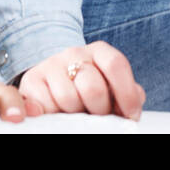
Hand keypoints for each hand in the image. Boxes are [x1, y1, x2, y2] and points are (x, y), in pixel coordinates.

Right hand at [16, 41, 145, 117]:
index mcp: (98, 51)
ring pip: (69, 99)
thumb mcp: (108, 83)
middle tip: (98, 118)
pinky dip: (55, 116)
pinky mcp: (32, 80)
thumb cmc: (86, 86)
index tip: (131, 116)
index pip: (116, 65)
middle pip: (93, 87)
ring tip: (77, 115)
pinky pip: (47, 106)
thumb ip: (126, 90)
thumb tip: (137, 100)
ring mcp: (51, 65)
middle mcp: (74, 52)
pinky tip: (58, 115)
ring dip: (76, 116)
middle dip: (100, 110)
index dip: (127, 93)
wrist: (51, 77)